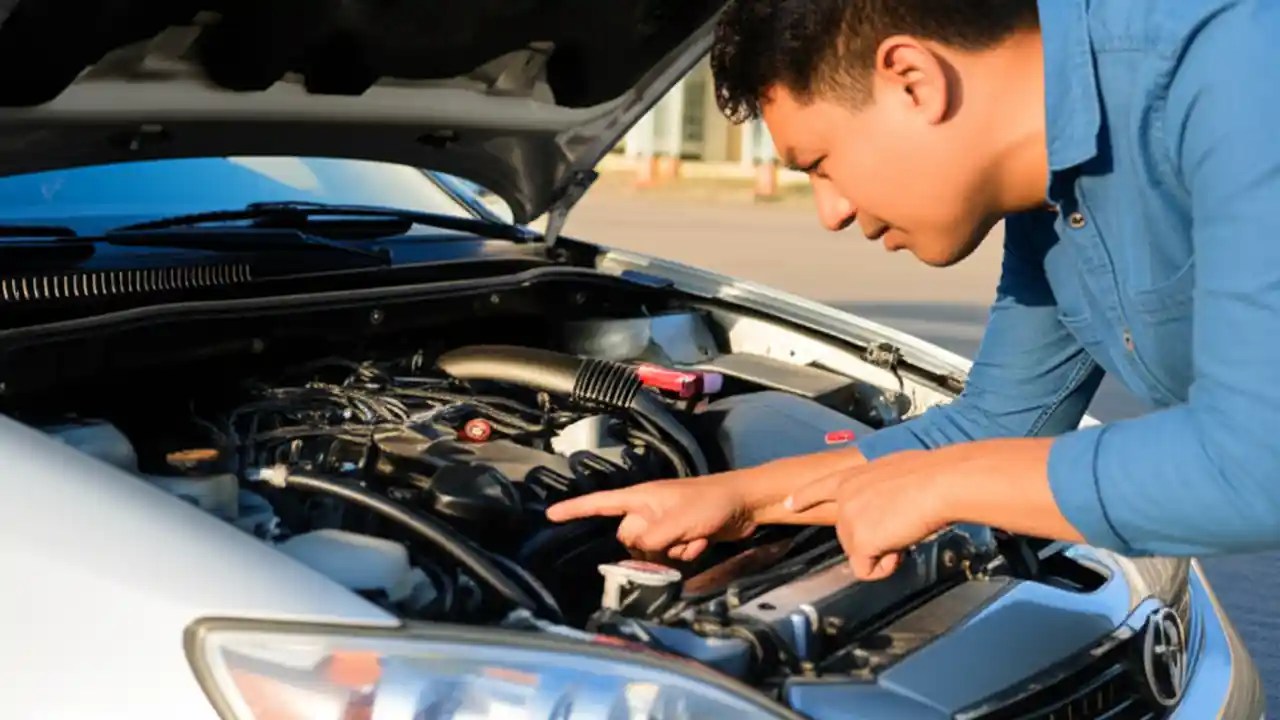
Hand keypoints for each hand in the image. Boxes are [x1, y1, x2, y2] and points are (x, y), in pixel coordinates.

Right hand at [545, 473, 757, 560]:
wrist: (745, 504)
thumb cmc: (710, 502)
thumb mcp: (676, 521)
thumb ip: (650, 538)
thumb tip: (634, 549)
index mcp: (641, 498)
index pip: (600, 504)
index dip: (575, 510)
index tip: (550, 515)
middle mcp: (648, 510)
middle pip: (628, 538)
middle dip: (647, 547)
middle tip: (673, 539)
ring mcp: (665, 524)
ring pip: (651, 551)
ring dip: (672, 552)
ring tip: (694, 538)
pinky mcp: (682, 536)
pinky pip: (671, 555)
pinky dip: (686, 553)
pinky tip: (703, 543)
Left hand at [786, 449, 951, 580]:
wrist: (937, 483)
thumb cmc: (929, 475)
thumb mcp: (892, 473)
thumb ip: (879, 490)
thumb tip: (891, 506)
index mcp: (851, 477)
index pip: (819, 488)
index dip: (803, 498)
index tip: (788, 505)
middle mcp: (843, 499)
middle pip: (849, 535)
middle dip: (875, 538)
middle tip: (903, 522)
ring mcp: (848, 521)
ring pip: (860, 553)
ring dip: (883, 551)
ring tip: (905, 528)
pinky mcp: (859, 542)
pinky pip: (865, 570)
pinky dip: (883, 568)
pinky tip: (899, 547)